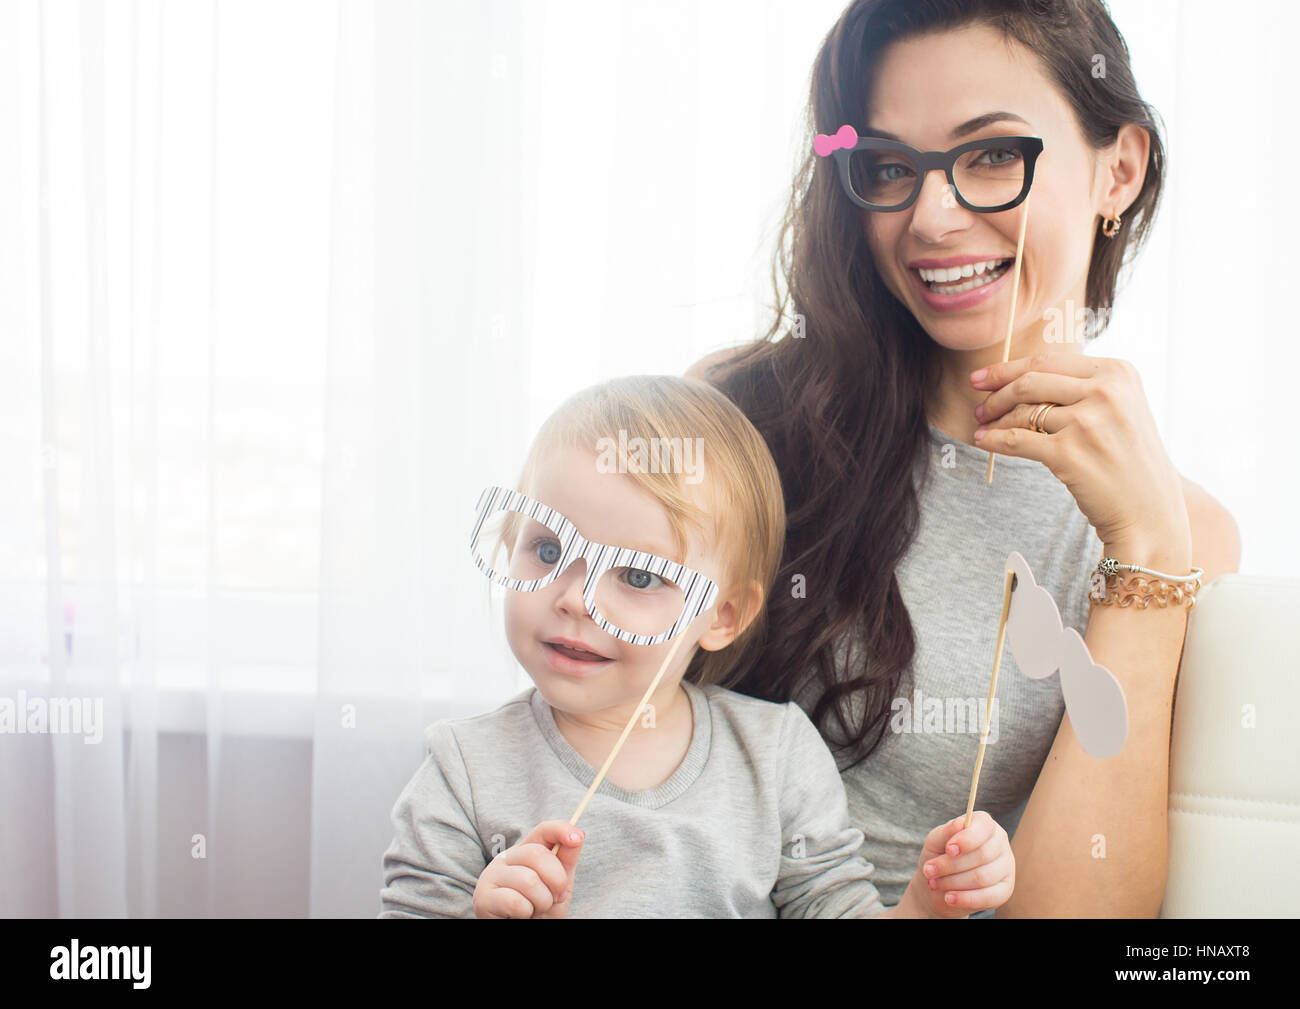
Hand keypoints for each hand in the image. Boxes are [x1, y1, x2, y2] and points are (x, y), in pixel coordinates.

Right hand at [473, 820, 583, 918]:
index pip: (543, 830)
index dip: (560, 829)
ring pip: (529, 880)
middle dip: (556, 880)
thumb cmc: (538, 909)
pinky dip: (526, 912)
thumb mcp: (557, 884)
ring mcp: (491, 876)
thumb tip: (577, 834)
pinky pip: (516, 902)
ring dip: (542, 902)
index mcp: (524, 850)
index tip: (577, 838)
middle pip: (537, 854)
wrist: (522, 930)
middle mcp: (505, 858)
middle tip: (554, 897)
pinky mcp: (483, 898)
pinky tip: (521, 915)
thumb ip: (566, 859)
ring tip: (535, 908)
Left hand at [907, 812, 1013, 917]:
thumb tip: (960, 823)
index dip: (966, 840)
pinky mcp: (1005, 890)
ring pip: (983, 877)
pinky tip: (949, 898)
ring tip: (934, 883)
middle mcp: (1000, 844)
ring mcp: (1006, 868)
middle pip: (982, 855)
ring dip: (953, 882)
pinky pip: (989, 897)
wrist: (938, 884)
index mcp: (985, 825)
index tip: (948, 850)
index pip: (984, 827)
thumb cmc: (939, 856)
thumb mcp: (935, 841)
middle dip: (950, 865)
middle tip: (929, 871)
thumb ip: (947, 831)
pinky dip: (965, 899)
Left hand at [972, 353, 1191, 564]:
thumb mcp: (1121, 408)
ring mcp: (1087, 422)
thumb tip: (1022, 376)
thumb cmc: (1128, 461)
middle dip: (996, 392)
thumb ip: (1083, 387)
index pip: (1049, 361)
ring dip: (994, 419)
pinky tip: (983, 441)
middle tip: (979, 404)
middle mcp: (1106, 392)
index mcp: (1118, 373)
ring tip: (982, 425)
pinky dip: (993, 440)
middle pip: (1030, 381)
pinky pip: (1016, 441)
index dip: (1008, 368)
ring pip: (1022, 412)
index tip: (983, 377)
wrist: (1150, 511)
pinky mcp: (1069, 454)